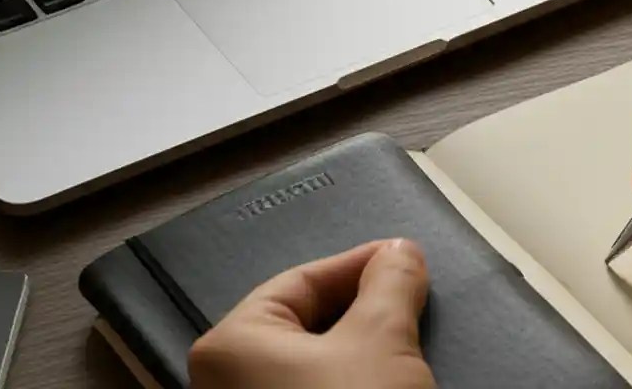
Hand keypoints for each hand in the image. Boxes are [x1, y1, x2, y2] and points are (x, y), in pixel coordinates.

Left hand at [189, 239, 434, 388]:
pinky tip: (383, 380)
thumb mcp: (380, 339)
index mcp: (229, 345)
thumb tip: (399, 254)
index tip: (400, 258)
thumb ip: (391, 284)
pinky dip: (348, 382)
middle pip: (306, 323)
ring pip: (312, 364)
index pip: (302, 280)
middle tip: (406, 298)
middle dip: (360, 309)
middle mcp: (224, 381)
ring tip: (401, 340)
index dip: (359, 264)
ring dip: (357, 349)